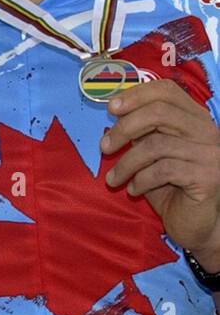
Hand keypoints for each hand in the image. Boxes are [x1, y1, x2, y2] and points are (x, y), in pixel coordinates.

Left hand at [103, 80, 219, 265]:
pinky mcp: (209, 177)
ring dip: (126, 164)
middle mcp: (208, 131)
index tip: (111, 108)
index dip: (136, 95)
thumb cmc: (170, 186)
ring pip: (156, 145)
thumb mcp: (152, 153)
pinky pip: (163, 171)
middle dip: (124, 128)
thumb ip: (141, 132)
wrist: (196, 224)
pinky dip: (141, 180)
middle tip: (104, 148)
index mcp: (195, 118)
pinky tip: (134, 190)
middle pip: (159, 113)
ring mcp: (212, 153)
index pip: (168, 91)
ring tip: (113, 179)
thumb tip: (115, 111)